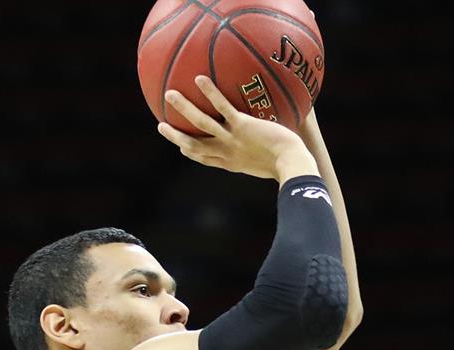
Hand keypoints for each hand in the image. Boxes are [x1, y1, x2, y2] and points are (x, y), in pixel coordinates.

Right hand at [158, 76, 318, 182]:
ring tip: (169, 94)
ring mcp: (232, 139)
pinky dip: (210, 93)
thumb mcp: (272, 164)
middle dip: (175, 136)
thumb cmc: (289, 166)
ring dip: (183, 109)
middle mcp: (227, 152)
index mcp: (231, 163)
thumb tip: (273, 148)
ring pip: (201, 124)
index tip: (181, 147)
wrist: (292, 164)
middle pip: (193, 145)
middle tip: (160, 126)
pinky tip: (199, 78)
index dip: (190, 153)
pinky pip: (222, 107)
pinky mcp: (242, 126)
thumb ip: (265, 155)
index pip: (205, 159)